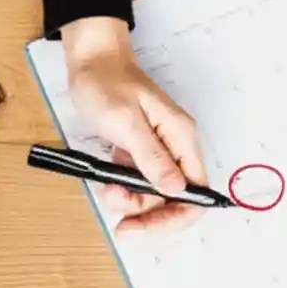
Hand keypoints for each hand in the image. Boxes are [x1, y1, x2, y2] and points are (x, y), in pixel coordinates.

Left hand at [62, 16, 207, 237]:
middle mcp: (174, 146)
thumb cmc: (106, 83)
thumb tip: (176, 188)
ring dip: (131, 202)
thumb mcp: (126, 121)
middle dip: (148, 214)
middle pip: (175, 198)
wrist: (91, 60)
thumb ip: (151, 156)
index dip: (176, 215)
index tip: (145, 226)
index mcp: (181, 137)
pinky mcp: (138, 149)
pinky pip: (137, 180)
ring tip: (107, 192)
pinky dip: (122, 189)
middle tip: (122, 225)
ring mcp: (156, 148)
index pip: (195, 191)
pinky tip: (107, 184)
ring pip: (153, 192)